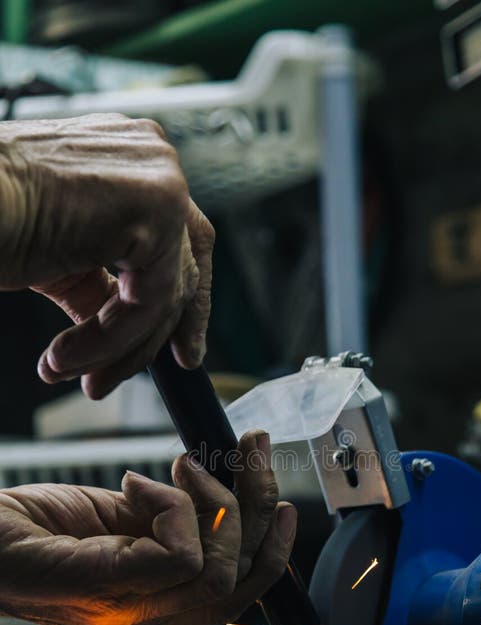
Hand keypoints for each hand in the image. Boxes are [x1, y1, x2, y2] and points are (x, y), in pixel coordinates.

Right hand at [0, 114, 213, 397]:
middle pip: (187, 265)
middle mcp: (155, 161)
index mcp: (136, 159)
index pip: (183, 238)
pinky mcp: (156, 213)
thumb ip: (101, 286)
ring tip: (72, 372)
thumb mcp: (59, 256)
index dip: (181, 299)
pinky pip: (147, 302)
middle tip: (139, 374)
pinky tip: (64, 357)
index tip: (178, 347)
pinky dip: (108, 340)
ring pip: (164, 293)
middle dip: (162, 333)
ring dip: (118, 349)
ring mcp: (161, 183)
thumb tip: (127, 331)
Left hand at [0, 432, 295, 624]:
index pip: (234, 597)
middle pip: (238, 585)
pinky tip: (134, 483)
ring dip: (216, 501)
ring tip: (183, 463)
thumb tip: (215, 494)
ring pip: (219, 572)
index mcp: (148, 603)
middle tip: (252, 449)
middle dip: (260, 509)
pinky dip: (171, 504)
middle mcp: (142, 616)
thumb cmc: (26, 526)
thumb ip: (162, 520)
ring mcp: (124, 609)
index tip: (279, 496)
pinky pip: (177, 553)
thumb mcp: (110, 518)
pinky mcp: (103, 587)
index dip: (272, 550)